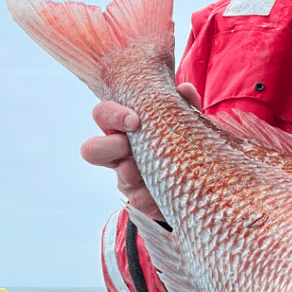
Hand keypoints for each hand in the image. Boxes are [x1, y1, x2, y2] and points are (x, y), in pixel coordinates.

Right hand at [80, 83, 199, 219]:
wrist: (199, 174)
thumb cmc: (181, 136)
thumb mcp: (184, 118)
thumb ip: (183, 104)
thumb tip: (185, 90)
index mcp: (124, 127)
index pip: (103, 114)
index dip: (112, 116)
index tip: (134, 120)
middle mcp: (119, 153)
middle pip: (92, 150)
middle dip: (108, 147)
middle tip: (127, 145)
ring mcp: (127, 179)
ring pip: (118, 180)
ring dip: (129, 174)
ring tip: (141, 172)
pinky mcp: (141, 200)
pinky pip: (139, 202)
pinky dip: (150, 198)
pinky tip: (160, 194)